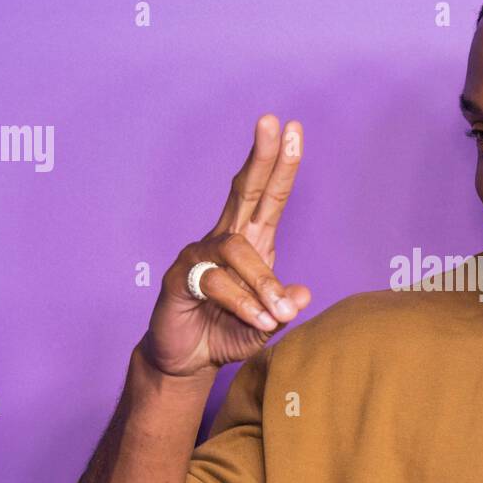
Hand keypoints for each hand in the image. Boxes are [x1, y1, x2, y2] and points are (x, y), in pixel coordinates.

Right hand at [140, 113, 310, 378]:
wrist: (187, 360)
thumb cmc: (228, 333)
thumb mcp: (267, 324)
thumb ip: (284, 308)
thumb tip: (302, 295)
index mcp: (252, 242)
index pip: (269, 196)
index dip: (282, 164)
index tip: (294, 129)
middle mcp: (226, 240)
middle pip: (245, 189)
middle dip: (262, 156)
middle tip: (274, 122)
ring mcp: (200, 255)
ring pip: (238, 250)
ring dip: (263, 283)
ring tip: (274, 315)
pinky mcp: (180, 278)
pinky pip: (215, 280)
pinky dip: (241, 301)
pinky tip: (256, 319)